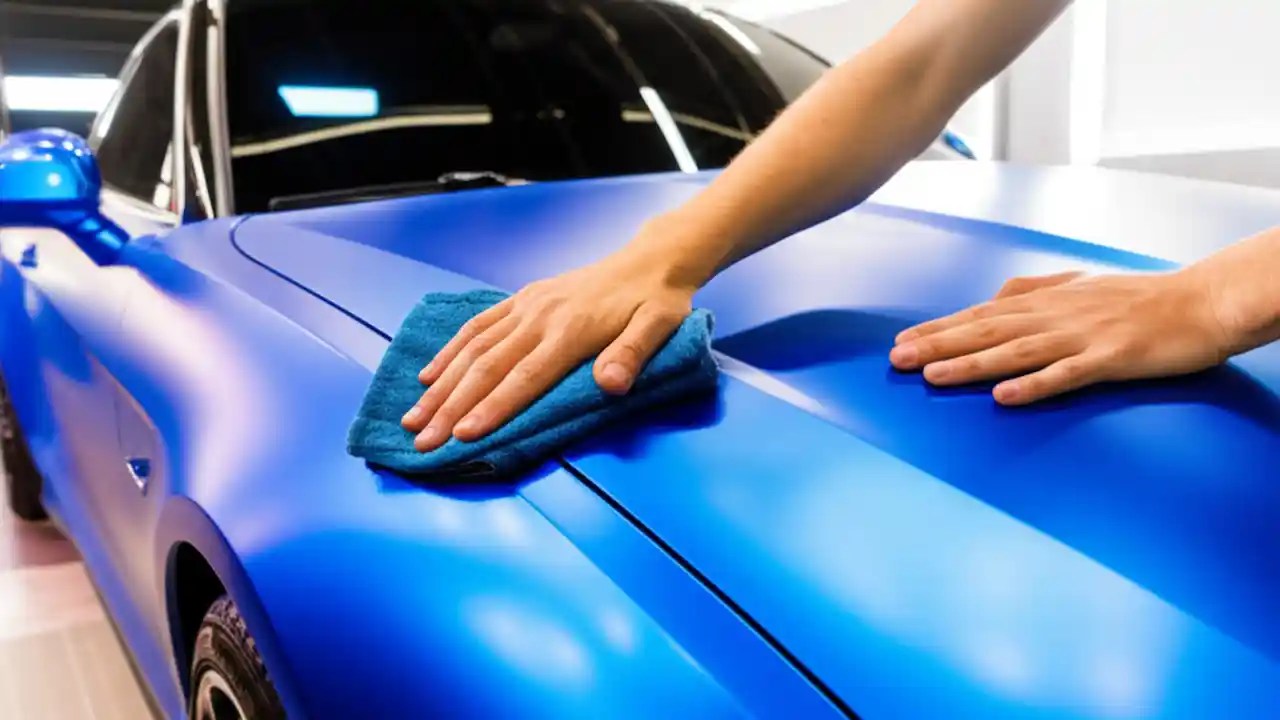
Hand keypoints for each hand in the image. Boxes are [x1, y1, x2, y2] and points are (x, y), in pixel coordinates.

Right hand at [400, 245, 696, 450]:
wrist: (651, 261)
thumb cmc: (657, 303)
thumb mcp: (660, 327)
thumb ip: (633, 355)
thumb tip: (610, 385)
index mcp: (571, 331)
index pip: (525, 378)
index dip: (493, 408)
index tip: (462, 436)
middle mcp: (540, 317)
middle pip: (487, 367)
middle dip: (452, 407)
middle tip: (422, 441)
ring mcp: (527, 306)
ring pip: (473, 348)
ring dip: (441, 386)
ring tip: (413, 418)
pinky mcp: (522, 299)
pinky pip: (478, 326)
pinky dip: (449, 352)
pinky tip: (430, 377)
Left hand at [889, 269, 1234, 404]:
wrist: (1202, 303)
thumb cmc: (1139, 297)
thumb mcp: (1080, 285)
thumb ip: (1035, 288)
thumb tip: (995, 295)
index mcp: (1047, 299)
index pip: (981, 314)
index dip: (939, 328)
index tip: (902, 341)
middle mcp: (1056, 314)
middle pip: (987, 330)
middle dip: (939, 344)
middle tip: (897, 359)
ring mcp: (1083, 336)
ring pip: (1016, 352)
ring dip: (972, 364)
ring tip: (933, 376)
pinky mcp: (1112, 358)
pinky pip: (1067, 374)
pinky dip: (1034, 386)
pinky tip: (1004, 397)